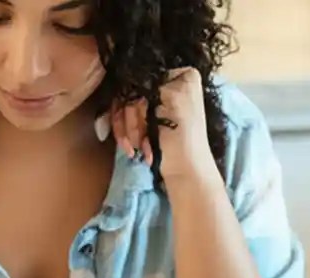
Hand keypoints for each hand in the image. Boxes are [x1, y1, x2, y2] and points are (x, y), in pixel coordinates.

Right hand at [110, 67, 215, 183]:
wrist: (184, 173)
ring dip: (131, 132)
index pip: (143, 77)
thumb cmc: (184, 138)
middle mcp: (168, 83)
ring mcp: (156, 102)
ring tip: (139, 149)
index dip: (136, 100)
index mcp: (182, 75)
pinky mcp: (146, 120)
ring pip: (125, 109)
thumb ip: (151, 83)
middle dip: (132, 121)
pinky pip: (124, 121)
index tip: (140, 119)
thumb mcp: (172, 101)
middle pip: (132, 93)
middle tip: (138, 141)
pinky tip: (140, 151)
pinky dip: (129, 137)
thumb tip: (128, 72)